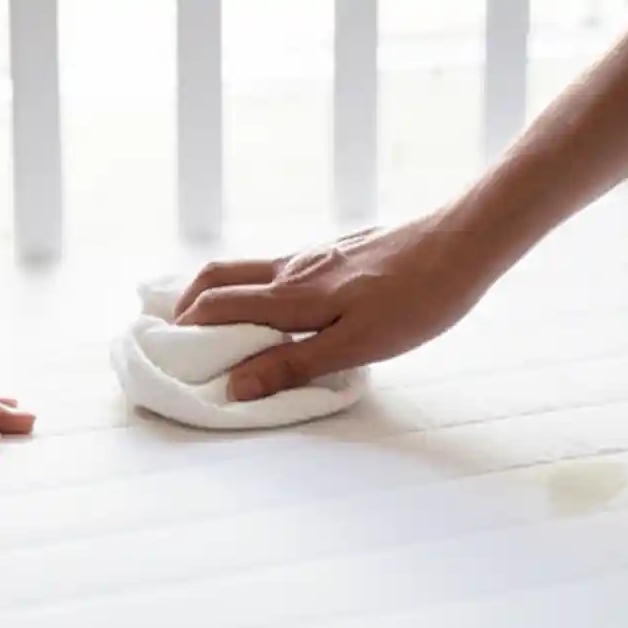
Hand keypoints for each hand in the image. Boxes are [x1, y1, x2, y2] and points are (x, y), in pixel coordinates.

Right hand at [174, 215, 508, 400]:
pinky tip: (279, 311)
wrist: (465, 241)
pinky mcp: (337, 253)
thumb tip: (234, 386)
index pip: (215, 306)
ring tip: (214, 328)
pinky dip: (256, 290)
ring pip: (248, 271)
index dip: (181, 332)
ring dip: (220, 296)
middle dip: (185, 305)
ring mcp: (315, 256)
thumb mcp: (358, 344)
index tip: (162, 358)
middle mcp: (294, 268)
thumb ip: (293, 363)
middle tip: (171, 336)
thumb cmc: (419, 299)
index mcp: (293, 294)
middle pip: (218, 277)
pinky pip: (279, 270)